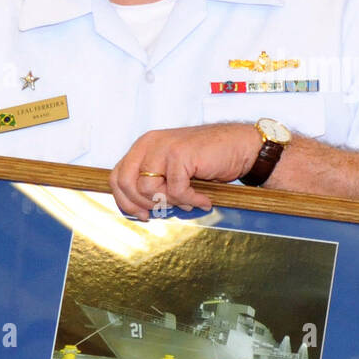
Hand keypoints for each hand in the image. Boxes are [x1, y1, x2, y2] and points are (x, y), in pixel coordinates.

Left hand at [109, 124, 261, 218]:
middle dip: (144, 204)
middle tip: (164, 210)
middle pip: (126, 183)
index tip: (141, 215)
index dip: (125, 201)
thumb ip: (152, 182)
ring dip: (170, 202)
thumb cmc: (207, 160)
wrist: (241, 146)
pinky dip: (191, 200)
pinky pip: (175, 190)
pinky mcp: (180, 154)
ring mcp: (163, 147)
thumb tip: (137, 210)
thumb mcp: (171, 169)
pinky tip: (203, 199)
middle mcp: (149, 144)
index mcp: (143, 147)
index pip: (117, 177)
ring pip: (148, 189)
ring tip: (188, 200)